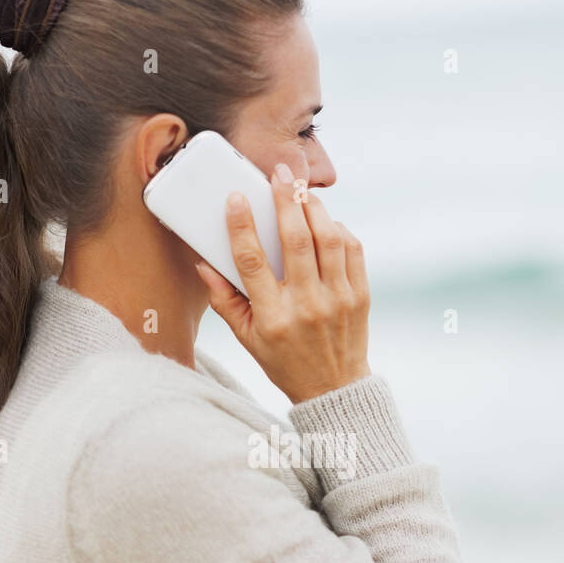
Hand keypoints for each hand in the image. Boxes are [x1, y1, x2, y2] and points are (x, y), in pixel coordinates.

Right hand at [194, 164, 371, 404]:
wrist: (334, 388)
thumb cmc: (284, 360)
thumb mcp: (247, 338)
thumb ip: (224, 300)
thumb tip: (204, 263)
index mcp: (271, 317)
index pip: (252, 262)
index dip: (241, 225)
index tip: (235, 198)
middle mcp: (305, 306)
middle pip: (295, 240)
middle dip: (285, 200)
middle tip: (279, 174)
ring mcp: (337, 300)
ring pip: (327, 239)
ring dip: (314, 208)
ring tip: (302, 192)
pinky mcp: (360, 295)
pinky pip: (351, 250)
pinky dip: (338, 230)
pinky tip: (325, 222)